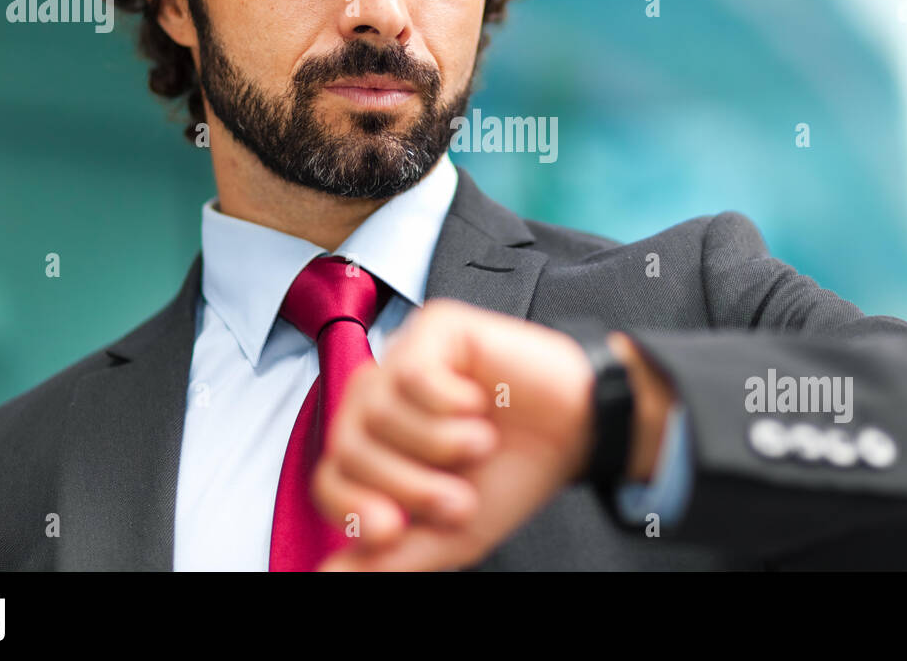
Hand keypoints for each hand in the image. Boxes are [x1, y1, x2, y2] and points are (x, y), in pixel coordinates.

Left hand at [311, 299, 674, 570]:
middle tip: (461, 495)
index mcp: (377, 445)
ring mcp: (404, 357)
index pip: (329, 479)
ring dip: (440, 443)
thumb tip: (327, 579)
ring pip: (380, 411)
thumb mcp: (450, 533)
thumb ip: (388, 558)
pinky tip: (480, 402)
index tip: (395, 529)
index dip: (356, 508)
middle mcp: (381, 397)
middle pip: (348, 447)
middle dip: (409, 485)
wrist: (579, 431)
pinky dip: (450, 403)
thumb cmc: (516, 471)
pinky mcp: (435, 326)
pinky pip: (412, 373)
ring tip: (482, 442)